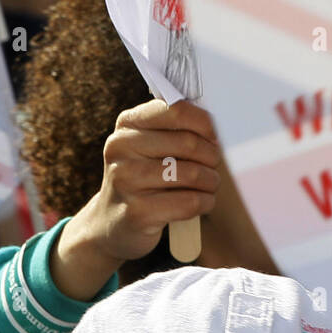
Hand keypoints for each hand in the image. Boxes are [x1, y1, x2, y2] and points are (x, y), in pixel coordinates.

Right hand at [51, 100, 220, 299]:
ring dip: (211, 180)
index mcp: (127, 124)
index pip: (175, 110)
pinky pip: (190, 202)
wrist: (113, 222)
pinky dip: (205, 202)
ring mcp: (125, 181)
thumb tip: (219, 127)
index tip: (215, 136)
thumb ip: (178, 128)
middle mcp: (121, 148)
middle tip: (213, 165)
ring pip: (193, 173)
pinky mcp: (137, 212)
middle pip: (189, 143)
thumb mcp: (151, 144)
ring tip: (208, 184)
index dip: (205, 123)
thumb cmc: (145, 176)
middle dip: (212, 156)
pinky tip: (202, 202)